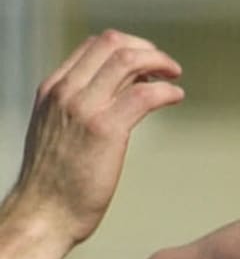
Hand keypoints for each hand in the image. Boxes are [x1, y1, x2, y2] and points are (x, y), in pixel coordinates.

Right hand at [14, 31, 183, 242]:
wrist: (43, 214)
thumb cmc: (55, 181)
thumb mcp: (58, 131)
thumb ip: (79, 109)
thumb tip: (116, 94)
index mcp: (53, 90)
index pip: (94, 46)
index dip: (129, 47)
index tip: (148, 64)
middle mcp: (65, 93)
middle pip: (113, 44)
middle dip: (148, 49)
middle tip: (167, 68)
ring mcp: (83, 108)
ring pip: (128, 61)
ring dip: (160, 63)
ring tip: (174, 78)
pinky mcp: (105, 129)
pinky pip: (144, 95)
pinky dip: (166, 91)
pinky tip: (176, 98)